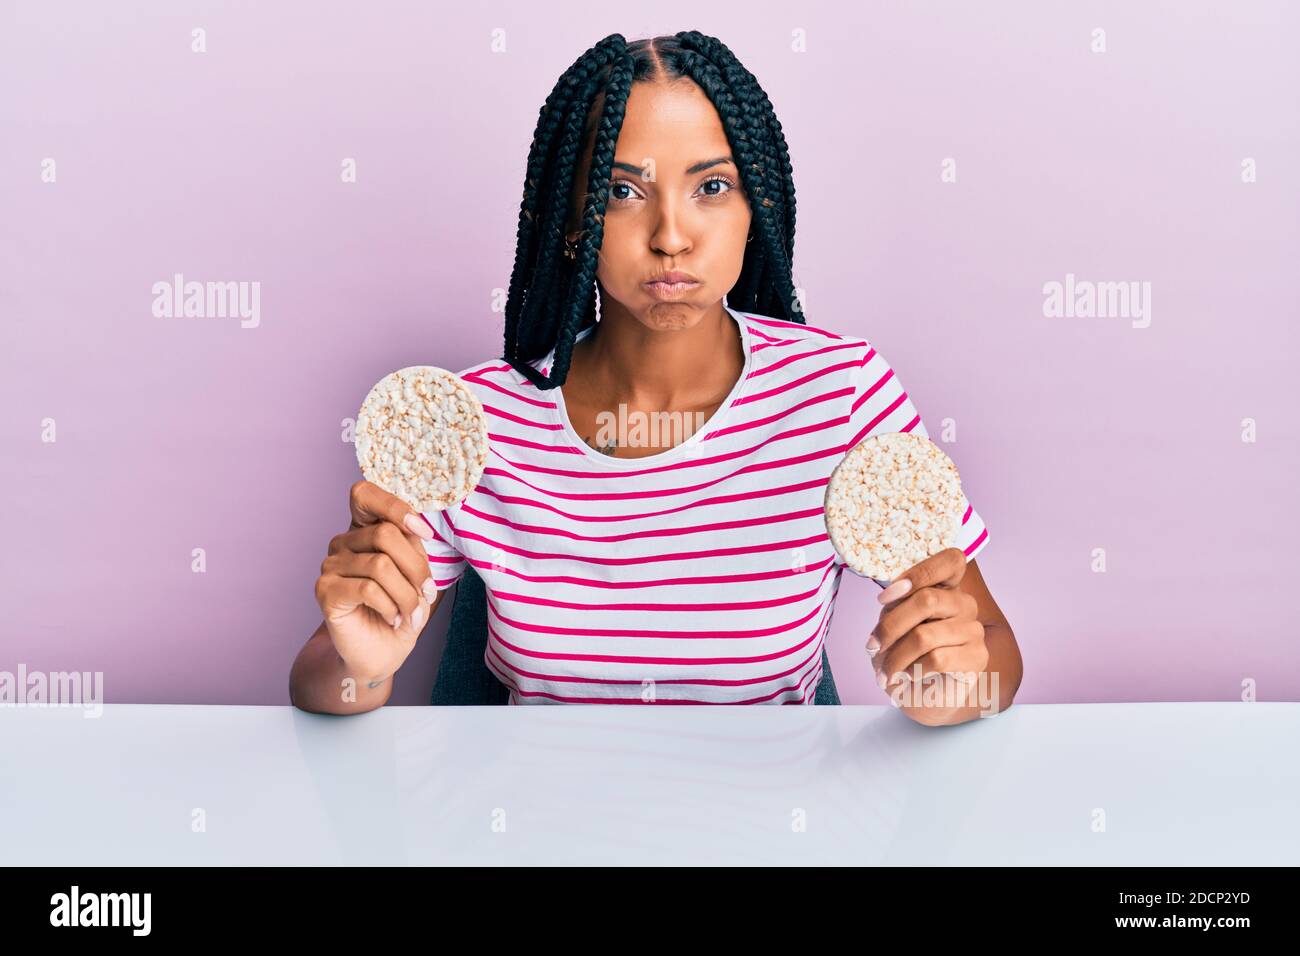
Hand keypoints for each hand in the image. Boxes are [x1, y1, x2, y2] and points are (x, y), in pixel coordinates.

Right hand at [314, 480, 439, 681]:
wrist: (379, 654)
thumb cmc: (400, 611)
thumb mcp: (415, 574)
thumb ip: (412, 546)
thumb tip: (418, 528)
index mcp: (363, 530)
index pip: (364, 494)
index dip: (395, 507)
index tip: (423, 532)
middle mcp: (343, 542)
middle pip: (386, 534)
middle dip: (416, 567)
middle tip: (426, 593)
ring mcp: (330, 565)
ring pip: (381, 565)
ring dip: (407, 595)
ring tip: (411, 614)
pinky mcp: (325, 590)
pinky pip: (368, 588)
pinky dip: (391, 606)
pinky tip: (393, 618)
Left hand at [865, 548, 986, 705]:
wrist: (921, 695)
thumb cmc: (905, 655)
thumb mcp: (893, 623)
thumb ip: (896, 606)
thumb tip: (889, 597)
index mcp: (945, 587)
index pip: (951, 561)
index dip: (918, 573)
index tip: (884, 598)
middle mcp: (964, 603)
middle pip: (927, 599)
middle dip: (890, 626)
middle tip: (872, 647)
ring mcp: (974, 630)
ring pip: (925, 635)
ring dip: (896, 657)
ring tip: (886, 672)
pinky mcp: (977, 657)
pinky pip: (937, 659)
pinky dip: (913, 671)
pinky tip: (908, 678)